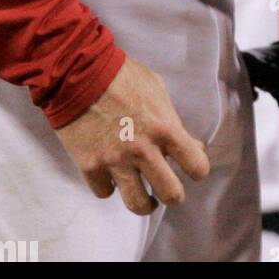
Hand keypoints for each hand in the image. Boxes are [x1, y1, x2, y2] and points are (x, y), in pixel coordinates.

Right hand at [54, 54, 210, 214]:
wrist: (80, 74)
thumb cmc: (123, 76)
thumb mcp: (158, 90)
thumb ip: (172, 119)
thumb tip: (189, 144)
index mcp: (165, 128)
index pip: (196, 165)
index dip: (198, 169)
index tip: (193, 169)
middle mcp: (143, 150)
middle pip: (171, 194)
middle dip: (174, 195)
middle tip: (169, 190)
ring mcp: (115, 161)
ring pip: (138, 204)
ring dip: (145, 203)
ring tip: (146, 199)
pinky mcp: (90, 167)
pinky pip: (105, 192)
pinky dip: (110, 186)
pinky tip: (112, 176)